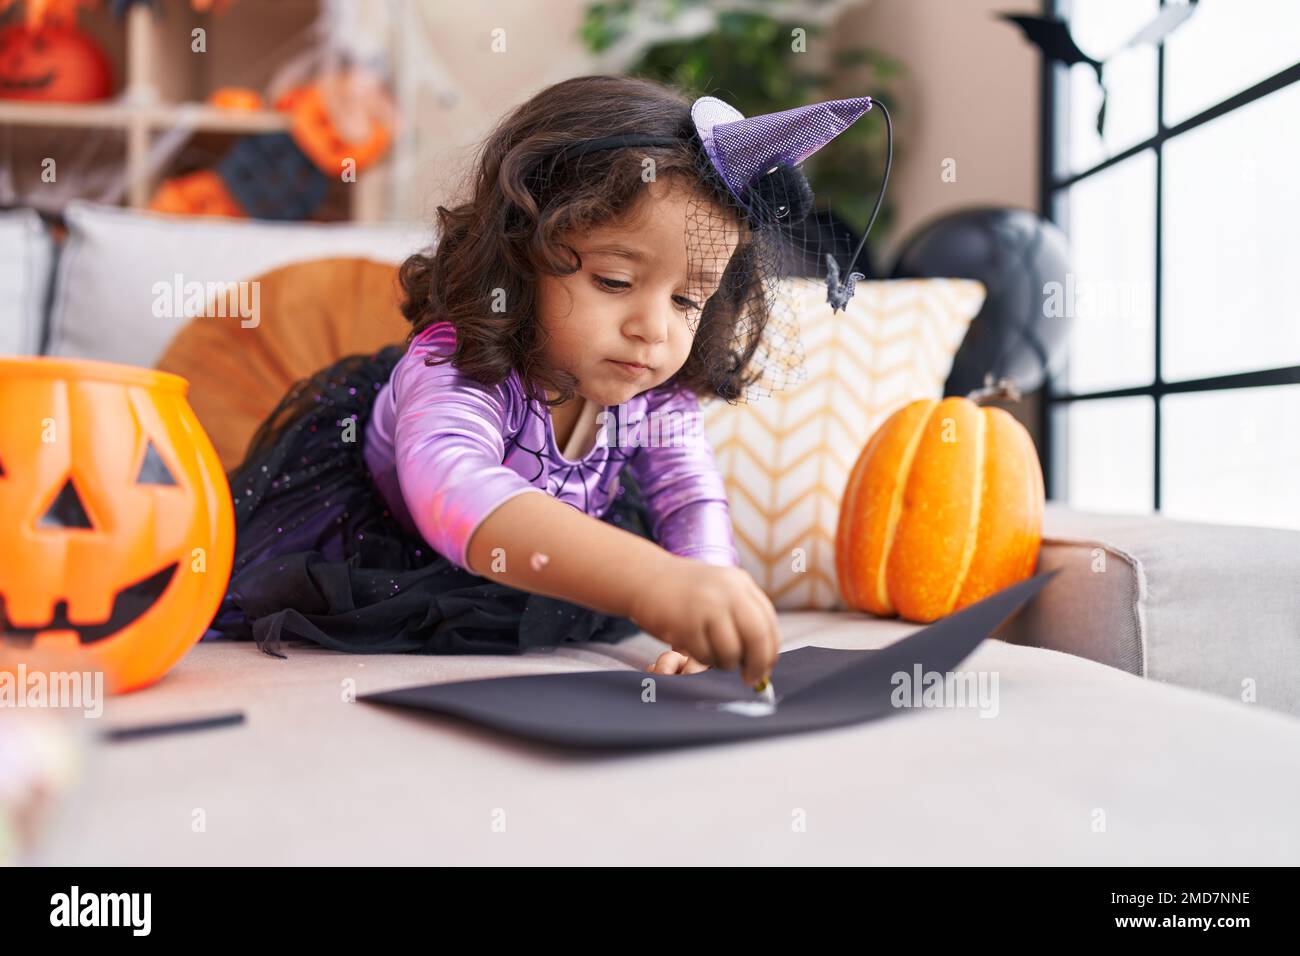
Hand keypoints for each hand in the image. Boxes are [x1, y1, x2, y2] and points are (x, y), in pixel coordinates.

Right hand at [629, 554, 779, 685]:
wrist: (645, 577)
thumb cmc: (684, 592)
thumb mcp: (720, 589)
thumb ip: (743, 614)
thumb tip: (764, 657)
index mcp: (740, 583)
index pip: (768, 622)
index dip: (770, 651)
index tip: (765, 667)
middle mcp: (728, 592)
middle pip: (757, 637)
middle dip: (758, 665)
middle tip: (751, 679)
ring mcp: (707, 607)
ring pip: (732, 652)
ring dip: (725, 663)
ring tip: (712, 655)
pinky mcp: (686, 624)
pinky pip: (705, 656)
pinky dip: (703, 659)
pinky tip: (693, 648)